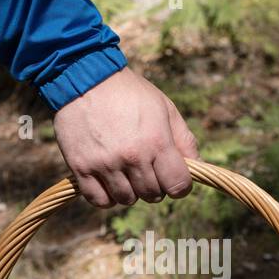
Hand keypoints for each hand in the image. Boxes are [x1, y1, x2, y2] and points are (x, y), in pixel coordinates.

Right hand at [53, 66, 198, 207]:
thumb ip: (184, 139)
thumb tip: (197, 166)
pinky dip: (107, 197)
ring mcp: (105, 164)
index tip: (173, 177)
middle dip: (155, 186)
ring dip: (131, 191)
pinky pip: (100, 201)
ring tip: (126, 172)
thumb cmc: (129, 92)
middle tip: (147, 169)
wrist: (84, 77)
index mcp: (157, 141)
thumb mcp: (164, 107)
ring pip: (127, 200)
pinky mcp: (81, 167)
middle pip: (153, 195)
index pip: (178, 185)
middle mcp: (132, 157)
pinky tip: (109, 182)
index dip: (180, 185)